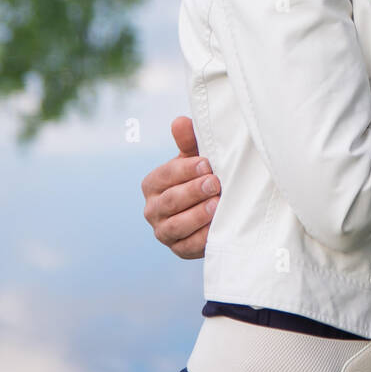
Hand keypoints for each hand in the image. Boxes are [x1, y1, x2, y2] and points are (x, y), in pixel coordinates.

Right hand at [141, 116, 221, 259]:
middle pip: (170, 201)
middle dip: (193, 191)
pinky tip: (217, 227)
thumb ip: (188, 141)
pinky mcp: (178, 249)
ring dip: (197, 215)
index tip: (208, 164)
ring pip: (176, 225)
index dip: (186, 169)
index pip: (165, 175)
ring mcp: (163, 232)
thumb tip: (180, 121)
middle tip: (216, 183)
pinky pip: (188, 246)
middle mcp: (152, 209)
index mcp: (153, 183)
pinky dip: (202, 237)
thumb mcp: (196, 158)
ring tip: (217, 204)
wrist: (213, 207)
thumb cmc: (202, 176)